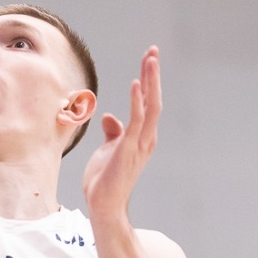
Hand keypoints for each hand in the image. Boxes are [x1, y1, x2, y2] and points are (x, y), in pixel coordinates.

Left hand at [81, 47, 161, 227]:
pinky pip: (136, 121)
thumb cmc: (105, 180)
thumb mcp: (108, 150)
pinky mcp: (129, 149)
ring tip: (150, 59)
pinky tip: (137, 84)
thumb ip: (113, 133)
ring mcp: (140, 143)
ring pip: (150, 106)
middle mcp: (146, 137)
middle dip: (153, 74)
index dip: (150, 81)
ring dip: (150, 81)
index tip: (149, 59)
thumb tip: (111, 117)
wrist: (104, 206)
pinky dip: (137, 101)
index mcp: (142, 136)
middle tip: (153, 50)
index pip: (149, 103)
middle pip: (154, 99)